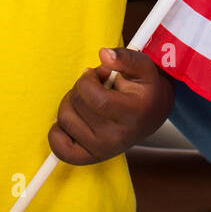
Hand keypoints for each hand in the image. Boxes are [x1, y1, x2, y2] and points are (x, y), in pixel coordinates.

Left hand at [48, 47, 174, 165]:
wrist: (152, 115)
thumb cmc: (145, 88)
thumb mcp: (143, 66)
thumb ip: (125, 57)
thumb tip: (103, 54)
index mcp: (132, 114)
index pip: (96, 99)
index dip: (87, 81)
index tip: (94, 73)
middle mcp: (117, 138)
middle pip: (77, 106)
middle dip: (80, 87)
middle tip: (95, 86)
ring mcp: (102, 150)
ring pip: (65, 121)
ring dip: (70, 103)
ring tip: (88, 100)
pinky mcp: (90, 158)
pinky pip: (60, 148)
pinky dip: (58, 131)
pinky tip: (73, 117)